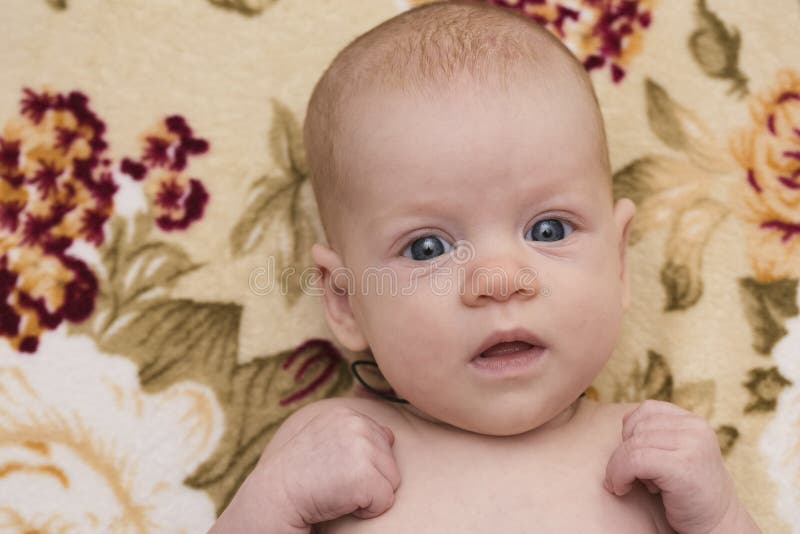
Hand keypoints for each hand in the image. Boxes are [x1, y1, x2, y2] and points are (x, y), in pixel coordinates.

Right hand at [276, 405, 400, 524]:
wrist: (276, 496)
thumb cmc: (298, 472)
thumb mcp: (323, 437)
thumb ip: (354, 432)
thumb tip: (391, 435)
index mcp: (347, 414)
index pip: (382, 439)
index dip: (363, 462)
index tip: (335, 467)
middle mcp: (357, 425)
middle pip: (389, 460)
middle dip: (369, 477)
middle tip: (336, 481)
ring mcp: (363, 449)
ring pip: (391, 481)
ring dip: (370, 493)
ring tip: (339, 489)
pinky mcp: (366, 477)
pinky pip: (385, 501)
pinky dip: (367, 511)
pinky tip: (342, 502)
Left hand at [604, 400, 744, 533]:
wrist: (718, 524)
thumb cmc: (688, 491)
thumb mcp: (676, 452)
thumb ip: (657, 433)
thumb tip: (622, 421)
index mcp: (693, 421)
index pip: (647, 409)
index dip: (630, 431)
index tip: (634, 457)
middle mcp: (695, 428)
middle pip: (637, 427)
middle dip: (626, 452)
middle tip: (638, 477)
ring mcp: (692, 445)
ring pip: (632, 445)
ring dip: (620, 467)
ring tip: (637, 484)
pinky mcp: (682, 466)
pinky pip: (634, 461)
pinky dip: (619, 475)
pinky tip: (622, 489)